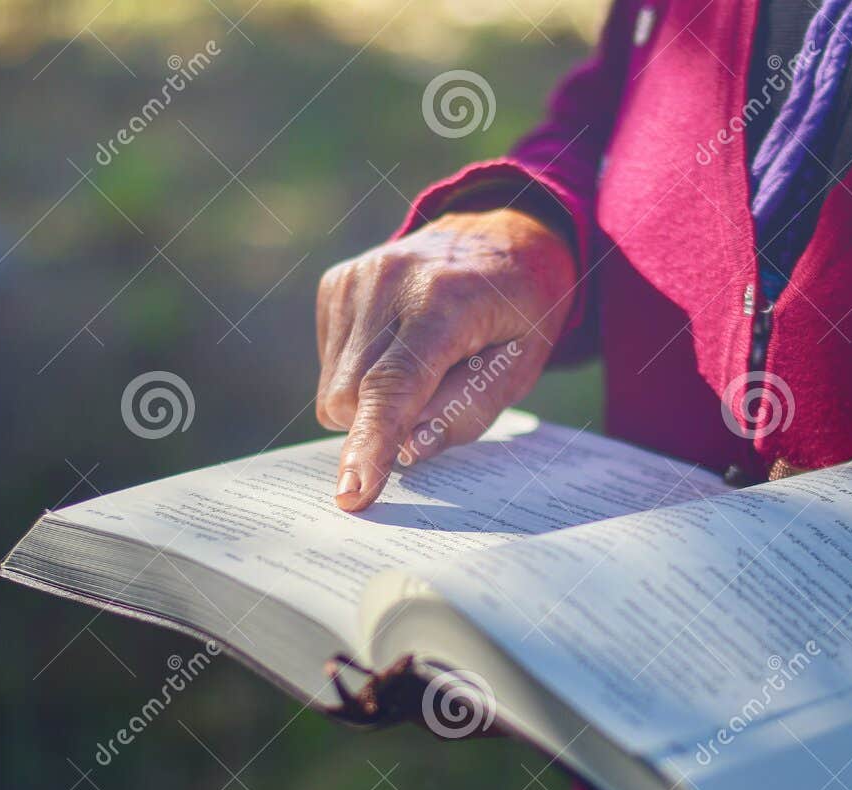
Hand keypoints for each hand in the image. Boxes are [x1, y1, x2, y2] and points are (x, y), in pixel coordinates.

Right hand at [315, 207, 577, 510]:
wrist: (501, 235)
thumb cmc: (519, 310)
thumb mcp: (520, 365)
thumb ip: (468, 409)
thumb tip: (407, 448)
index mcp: (443, 299)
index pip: (393, 385)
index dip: (372, 444)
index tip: (353, 492)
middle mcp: (388, 280)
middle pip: (355, 397)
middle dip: (386, 422)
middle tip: (441, 393)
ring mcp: (354, 278)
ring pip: (335, 389)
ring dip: (374, 400)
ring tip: (425, 363)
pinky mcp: (335, 284)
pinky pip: (331, 367)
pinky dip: (363, 375)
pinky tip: (401, 346)